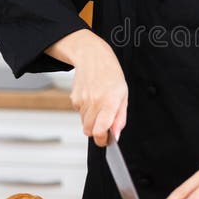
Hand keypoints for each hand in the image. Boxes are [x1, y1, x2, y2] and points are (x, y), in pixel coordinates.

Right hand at [45, 30, 127, 146]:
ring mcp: (82, 100)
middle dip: (97, 132)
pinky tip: (92, 99)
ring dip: (91, 121)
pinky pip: (79, 114)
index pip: (100, 130)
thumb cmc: (111, 76)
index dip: (102, 140)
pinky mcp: (74, 99)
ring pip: (84, 123)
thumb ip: (120, 118)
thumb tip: (116, 135)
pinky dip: (85, 112)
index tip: (106, 141)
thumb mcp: (124, 96)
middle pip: (89, 131)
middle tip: (104, 126)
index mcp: (109, 102)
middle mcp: (94, 102)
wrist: (93, 58)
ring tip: (99, 106)